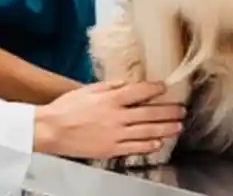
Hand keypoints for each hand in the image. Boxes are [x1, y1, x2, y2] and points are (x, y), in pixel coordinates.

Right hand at [33, 80, 184, 159]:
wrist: (51, 130)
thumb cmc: (67, 108)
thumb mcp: (88, 89)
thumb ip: (110, 86)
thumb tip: (128, 82)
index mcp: (110, 99)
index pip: (139, 92)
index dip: (155, 89)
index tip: (165, 87)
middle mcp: (116, 116)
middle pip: (149, 113)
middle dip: (168, 111)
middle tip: (182, 110)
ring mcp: (115, 134)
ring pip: (146, 131)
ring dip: (165, 128)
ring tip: (178, 126)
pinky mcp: (111, 149)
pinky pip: (135, 148)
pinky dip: (149, 145)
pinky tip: (159, 143)